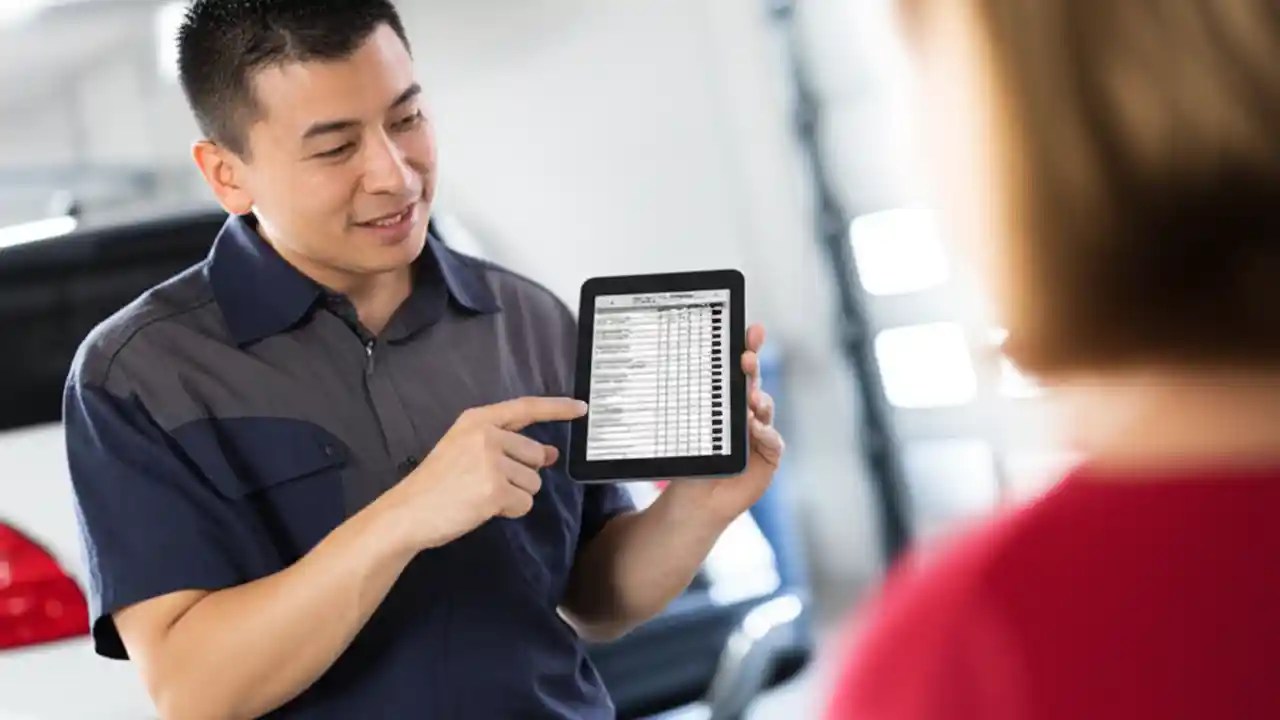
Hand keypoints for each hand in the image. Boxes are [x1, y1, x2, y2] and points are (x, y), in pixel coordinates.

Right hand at [384, 396, 587, 550]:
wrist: (408, 512)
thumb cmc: (437, 483)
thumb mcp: (467, 451)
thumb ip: (509, 447)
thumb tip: (551, 454)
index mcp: (477, 420)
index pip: (526, 408)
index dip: (557, 408)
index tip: (581, 408)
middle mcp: (487, 435)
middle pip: (536, 454)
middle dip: (522, 474)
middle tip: (488, 483)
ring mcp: (491, 462)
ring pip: (533, 482)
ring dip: (515, 494)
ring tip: (481, 496)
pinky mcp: (495, 490)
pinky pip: (524, 503)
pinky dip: (510, 511)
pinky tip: (484, 508)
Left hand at [662, 324, 784, 521]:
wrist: (697, 499)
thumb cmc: (690, 461)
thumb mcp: (682, 433)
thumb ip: (685, 411)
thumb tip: (667, 377)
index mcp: (726, 401)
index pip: (737, 370)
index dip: (747, 347)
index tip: (750, 330)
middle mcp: (747, 411)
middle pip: (753, 382)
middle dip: (754, 365)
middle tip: (747, 357)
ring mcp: (760, 432)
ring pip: (765, 408)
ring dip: (760, 400)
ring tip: (751, 399)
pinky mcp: (769, 455)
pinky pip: (773, 441)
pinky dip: (766, 434)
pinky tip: (756, 429)